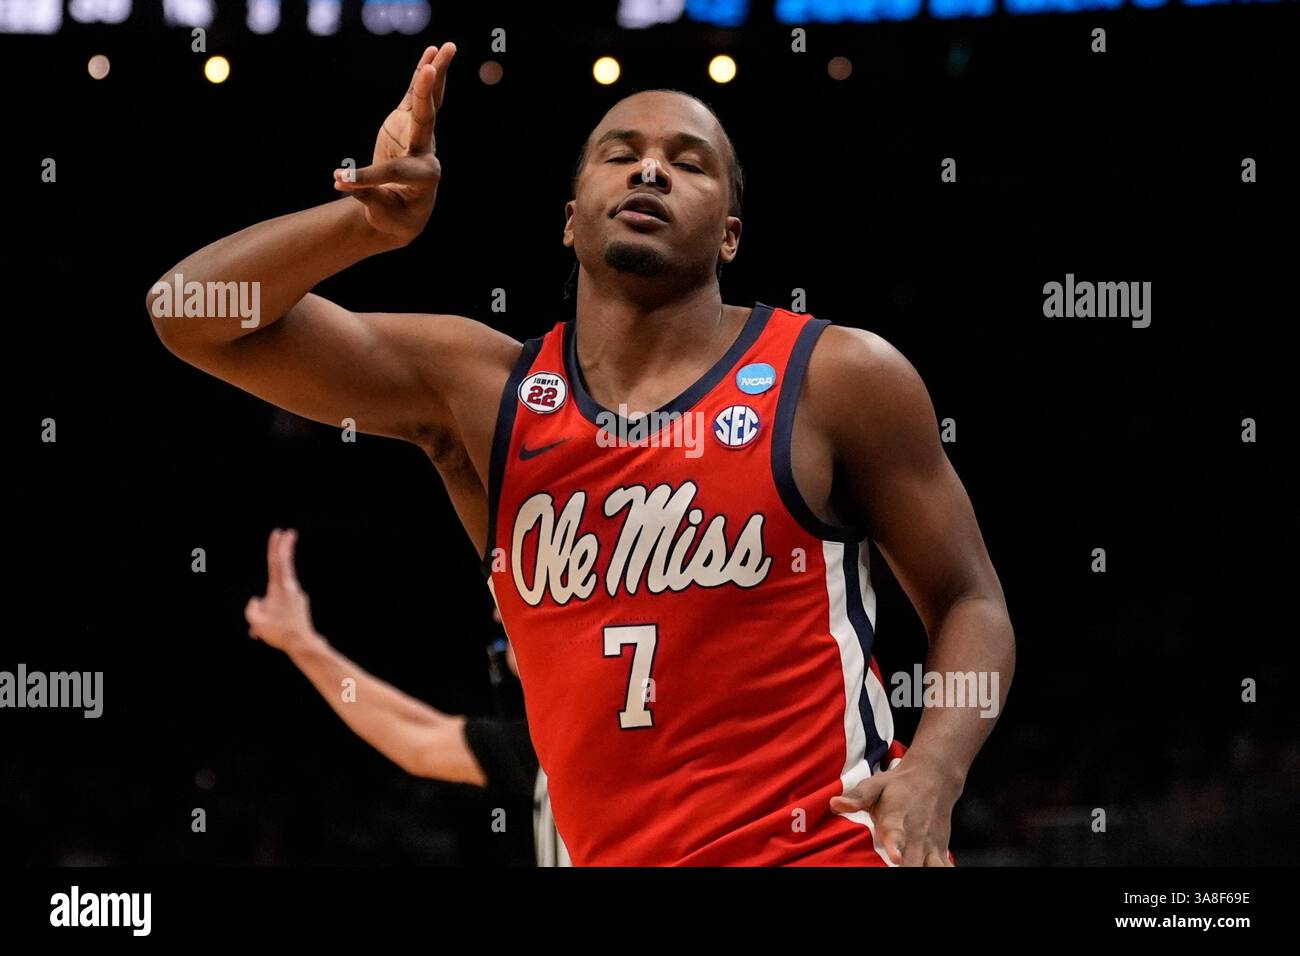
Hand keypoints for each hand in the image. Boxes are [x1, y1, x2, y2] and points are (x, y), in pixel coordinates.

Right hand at [245, 528, 317, 652]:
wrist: (302, 644)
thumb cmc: (278, 632)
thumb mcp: (255, 620)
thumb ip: (251, 607)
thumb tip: (257, 601)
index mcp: (279, 589)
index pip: (277, 562)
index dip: (276, 546)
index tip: (278, 532)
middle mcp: (291, 589)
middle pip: (285, 565)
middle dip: (286, 548)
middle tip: (290, 532)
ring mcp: (297, 597)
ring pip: (276, 598)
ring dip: (267, 610)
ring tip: (264, 631)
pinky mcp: (300, 606)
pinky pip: (281, 608)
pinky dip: (273, 617)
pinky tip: (271, 633)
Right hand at [333, 43, 456, 242]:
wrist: (405, 212)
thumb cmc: (394, 216)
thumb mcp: (383, 215)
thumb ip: (366, 196)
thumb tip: (340, 181)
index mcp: (424, 178)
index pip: (395, 170)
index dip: (366, 177)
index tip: (340, 182)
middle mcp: (426, 153)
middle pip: (425, 121)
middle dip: (424, 96)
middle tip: (428, 71)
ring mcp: (418, 136)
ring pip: (427, 102)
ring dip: (435, 74)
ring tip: (444, 48)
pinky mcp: (407, 125)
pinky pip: (414, 97)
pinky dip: (420, 76)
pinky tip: (431, 54)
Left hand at [829, 751, 960, 865]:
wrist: (934, 778)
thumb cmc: (897, 785)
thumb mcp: (875, 785)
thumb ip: (857, 798)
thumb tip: (834, 803)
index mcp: (897, 816)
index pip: (896, 833)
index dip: (895, 846)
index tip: (895, 857)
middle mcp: (916, 833)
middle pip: (914, 860)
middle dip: (908, 869)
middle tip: (898, 869)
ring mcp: (930, 843)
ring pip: (933, 867)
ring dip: (924, 871)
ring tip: (916, 873)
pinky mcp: (941, 850)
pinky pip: (945, 867)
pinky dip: (941, 871)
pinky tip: (933, 875)